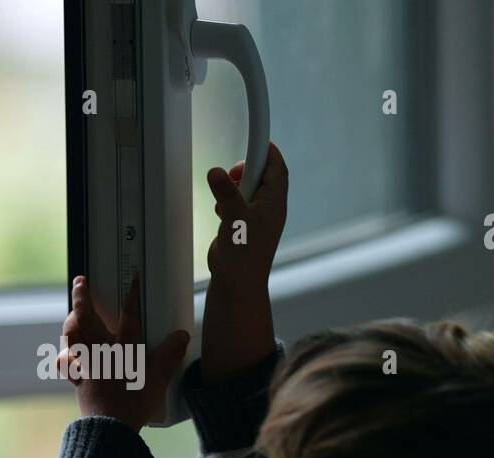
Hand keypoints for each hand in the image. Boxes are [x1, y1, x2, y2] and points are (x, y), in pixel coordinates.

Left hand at [58, 276, 190, 431]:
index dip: (132, 295)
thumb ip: (170, 356)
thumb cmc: (134, 404)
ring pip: (72, 336)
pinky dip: (65, 355)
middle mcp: (101, 352)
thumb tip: (181, 335)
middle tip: (80, 281)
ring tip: (72, 312)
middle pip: (87, 318)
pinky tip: (65, 352)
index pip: (129, 315)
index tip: (133, 278)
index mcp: (123, 348)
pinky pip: (67, 363)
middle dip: (82, 297)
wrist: (111, 429)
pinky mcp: (79, 380)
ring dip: (71, 321)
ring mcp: (86, 364)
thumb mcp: (159, 380)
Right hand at [205, 141, 288, 287]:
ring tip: (224, 194)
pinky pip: (238, 204)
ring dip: (235, 186)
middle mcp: (268, 208)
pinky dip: (228, 201)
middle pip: (264, 176)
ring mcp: (256, 218)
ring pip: (249, 190)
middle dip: (247, 169)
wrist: (238, 284)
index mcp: (274, 202)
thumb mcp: (234, 218)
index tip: (256, 139)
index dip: (268, 151)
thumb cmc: (244, 255)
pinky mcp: (244, 227)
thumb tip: (216, 172)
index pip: (277, 168)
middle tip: (233, 172)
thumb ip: (226, 193)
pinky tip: (220, 210)